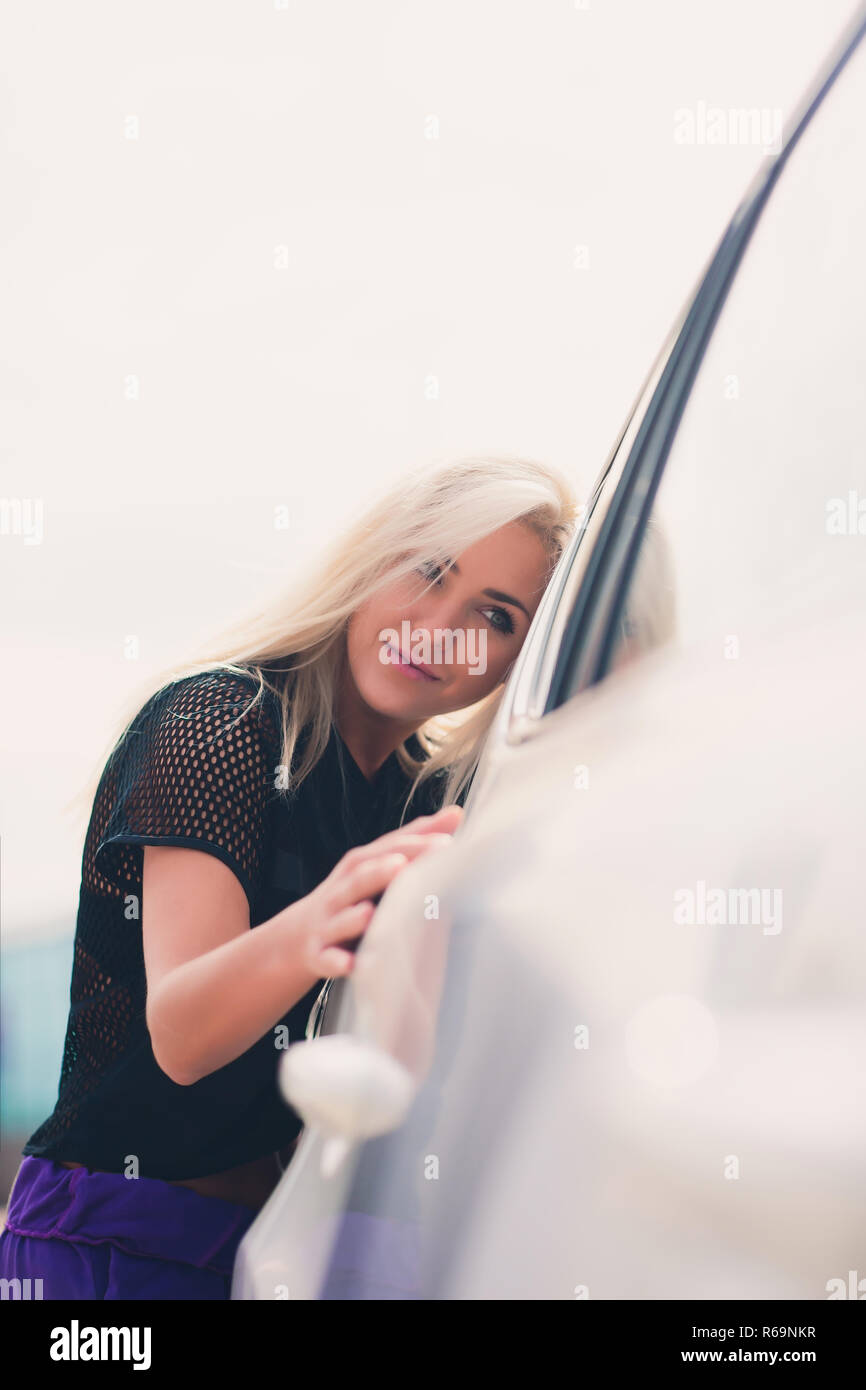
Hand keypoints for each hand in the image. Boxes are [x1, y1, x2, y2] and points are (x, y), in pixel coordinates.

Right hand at [294, 804, 462, 977]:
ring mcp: (327, 923)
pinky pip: (327, 959)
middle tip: (402, 865)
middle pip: (359, 878)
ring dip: (353, 917)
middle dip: (379, 871)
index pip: (386, 851)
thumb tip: (456, 813)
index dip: (413, 846)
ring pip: (339, 919)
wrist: (298, 935)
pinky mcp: (318, 954)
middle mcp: (341, 891)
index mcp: (359, 866)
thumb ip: (415, 841)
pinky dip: (337, 962)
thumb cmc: (352, 895)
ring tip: (369, 912)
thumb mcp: (377, 865)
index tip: (445, 843)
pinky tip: (350, 965)